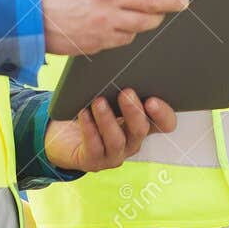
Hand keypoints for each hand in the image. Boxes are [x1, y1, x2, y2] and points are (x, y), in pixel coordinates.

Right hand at [38, 0, 190, 55]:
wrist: (24, 9)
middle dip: (175, 0)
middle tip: (182, 0)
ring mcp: (103, 20)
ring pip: (145, 21)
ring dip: (155, 16)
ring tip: (157, 11)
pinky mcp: (98, 40)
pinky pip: (127, 37)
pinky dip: (132, 29)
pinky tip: (128, 21)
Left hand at [43, 89, 176, 172]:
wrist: (63, 135)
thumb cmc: (91, 111)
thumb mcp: (109, 98)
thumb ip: (119, 88)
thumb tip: (122, 66)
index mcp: (141, 124)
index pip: (164, 124)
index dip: (163, 114)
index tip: (152, 100)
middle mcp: (132, 142)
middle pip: (141, 130)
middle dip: (134, 111)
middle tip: (126, 92)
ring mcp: (114, 154)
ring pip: (116, 140)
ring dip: (108, 120)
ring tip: (99, 101)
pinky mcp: (94, 161)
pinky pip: (94, 146)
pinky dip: (89, 129)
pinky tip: (84, 114)